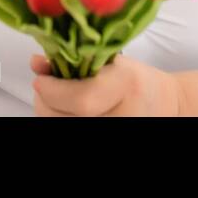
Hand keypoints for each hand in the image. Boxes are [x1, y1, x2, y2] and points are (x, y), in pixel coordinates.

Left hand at [30, 53, 181, 115]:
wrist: (161, 103)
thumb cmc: (132, 78)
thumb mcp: (107, 60)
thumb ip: (71, 58)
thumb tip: (36, 63)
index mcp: (126, 83)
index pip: (81, 100)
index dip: (52, 90)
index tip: (40, 78)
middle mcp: (125, 114)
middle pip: (66, 118)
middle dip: (45, 100)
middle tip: (44, 87)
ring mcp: (119, 129)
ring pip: (63, 126)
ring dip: (50, 111)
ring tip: (56, 97)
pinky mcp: (112, 139)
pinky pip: (69, 130)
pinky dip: (61, 119)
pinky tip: (66, 110)